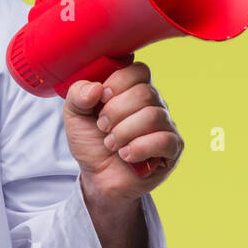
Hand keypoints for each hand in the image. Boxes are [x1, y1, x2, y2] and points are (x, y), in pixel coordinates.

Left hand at [61, 62, 182, 205]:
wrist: (98, 177)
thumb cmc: (91, 142)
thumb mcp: (75, 115)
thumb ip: (77, 95)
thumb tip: (96, 88)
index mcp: (133, 90)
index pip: (138, 70)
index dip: (118, 82)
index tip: (101, 99)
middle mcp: (154, 104)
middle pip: (145, 93)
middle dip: (115, 112)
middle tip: (103, 127)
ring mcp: (166, 125)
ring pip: (153, 116)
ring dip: (123, 132)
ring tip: (111, 144)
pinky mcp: (172, 149)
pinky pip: (164, 140)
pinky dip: (139, 148)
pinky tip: (126, 155)